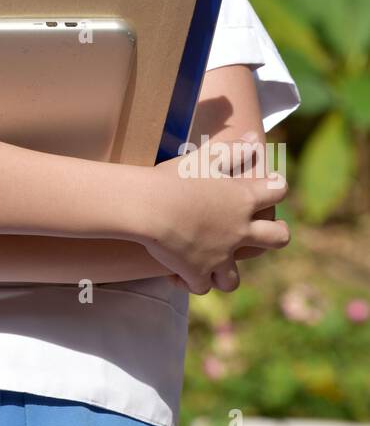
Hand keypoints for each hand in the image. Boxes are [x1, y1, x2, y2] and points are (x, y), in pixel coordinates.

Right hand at [147, 132, 289, 294]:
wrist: (148, 206)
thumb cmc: (173, 178)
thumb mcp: (204, 159)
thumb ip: (232, 151)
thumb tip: (253, 138)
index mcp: (243, 198)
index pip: (277, 191)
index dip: (277, 188)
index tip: (272, 186)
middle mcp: (240, 230)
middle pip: (278, 238)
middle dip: (275, 235)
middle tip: (265, 234)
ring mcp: (221, 256)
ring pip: (235, 277)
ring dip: (225, 273)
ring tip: (215, 268)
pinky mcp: (199, 273)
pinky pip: (201, 286)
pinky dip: (191, 281)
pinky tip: (179, 275)